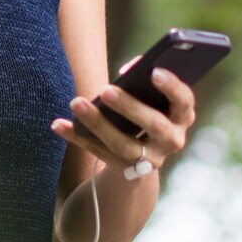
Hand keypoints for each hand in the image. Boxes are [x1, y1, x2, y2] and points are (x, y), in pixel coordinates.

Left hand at [51, 54, 196, 178]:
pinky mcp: (126, 170)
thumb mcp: (153, 98)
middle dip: (129, 107)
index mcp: (182, 115)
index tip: (154, 71)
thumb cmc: (147, 110)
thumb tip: (127, 71)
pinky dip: (76, 137)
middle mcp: (172, 140)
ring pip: (122, 144)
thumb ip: (144, 82)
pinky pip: (98, 153)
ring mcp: (150, 160)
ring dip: (97, 124)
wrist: (144, 156)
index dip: (171, 87)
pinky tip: (58, 124)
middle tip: (105, 90)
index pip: (183, 101)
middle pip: (153, 125)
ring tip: (76, 103)